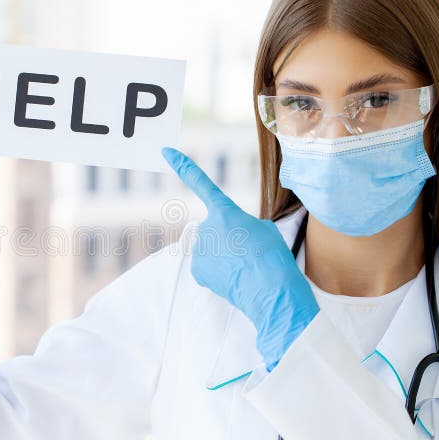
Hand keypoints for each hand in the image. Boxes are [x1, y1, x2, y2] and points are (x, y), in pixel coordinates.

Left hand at [161, 147, 318, 371]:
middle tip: (246, 253)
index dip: (183, 166)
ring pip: (210, 250)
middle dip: (226, 240)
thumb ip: (241, 226)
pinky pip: (207, 267)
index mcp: (225, 210)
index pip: (200, 183)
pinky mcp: (197, 269)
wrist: (270, 287)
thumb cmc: (273, 255)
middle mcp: (206, 226)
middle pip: (214, 230)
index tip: (165, 152)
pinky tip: (233, 278)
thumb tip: (230, 240)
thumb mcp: (263, 229)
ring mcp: (199, 249)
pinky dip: (218, 273)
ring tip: (243, 267)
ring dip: (223, 257)